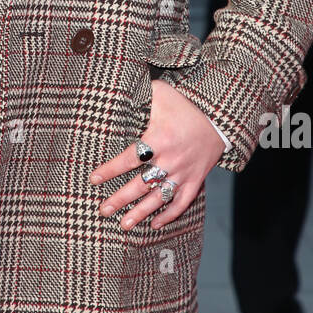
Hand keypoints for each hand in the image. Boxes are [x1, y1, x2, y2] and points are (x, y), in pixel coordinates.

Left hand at [89, 77, 224, 230]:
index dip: (110, 170)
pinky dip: (169, 214)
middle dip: (120, 199)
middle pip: (140, 184)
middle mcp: (171, 159)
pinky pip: (182, 202)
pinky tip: (155, 224)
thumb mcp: (161, 93)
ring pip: (159, 198)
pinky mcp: (196, 180)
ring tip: (124, 225)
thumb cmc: (185, 103)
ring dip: (141, 213)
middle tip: (103, 211)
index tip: (93, 179)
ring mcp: (184, 172)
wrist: (219, 116)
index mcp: (159, 139)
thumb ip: (139, 94)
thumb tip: (115, 87)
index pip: (129, 158)